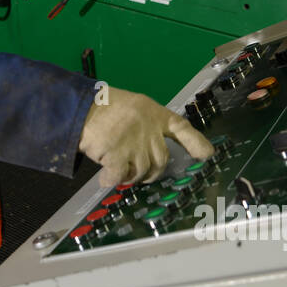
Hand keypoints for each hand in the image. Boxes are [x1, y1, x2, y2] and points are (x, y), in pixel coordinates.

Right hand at [79, 86, 214, 186]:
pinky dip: (111, 179)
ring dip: (128, 175)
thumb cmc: (103, 107)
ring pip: (141, 172)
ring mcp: (135, 143)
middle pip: (161, 161)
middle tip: (136, 172)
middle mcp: (150, 129)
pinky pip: (118, 176)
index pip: (181, 128)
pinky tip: (105, 177)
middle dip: (150, 172)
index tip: (207, 154)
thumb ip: (145, 128)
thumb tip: (150, 156)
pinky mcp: (118, 154)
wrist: (79, 107)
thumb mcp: (132, 108)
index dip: (196, 142)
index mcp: (154, 114)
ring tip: (114, 167)